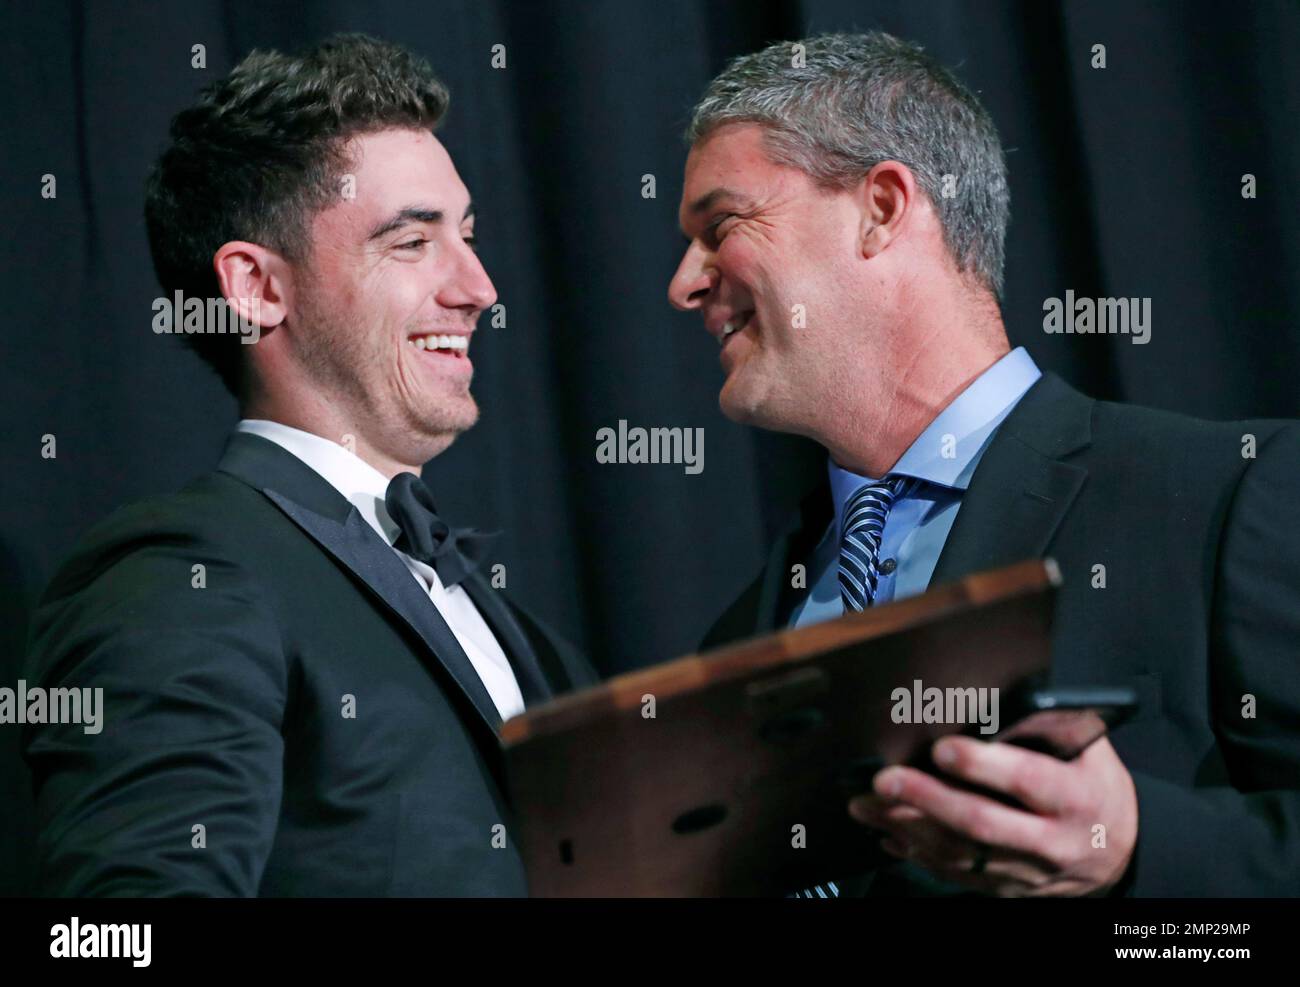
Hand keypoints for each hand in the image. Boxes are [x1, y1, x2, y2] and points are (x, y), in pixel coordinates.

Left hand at [847, 727, 1137, 895]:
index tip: (942, 747)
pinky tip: (887, 832)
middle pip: (981, 823)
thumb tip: (1002, 698)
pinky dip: (917, 854)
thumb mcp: (1090, 751)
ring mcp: (1025, 869)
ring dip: (906, 828)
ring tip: (866, 804)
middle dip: (926, 800)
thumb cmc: (1096, 787)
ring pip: (959, 854)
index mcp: (1074, 796)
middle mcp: (1049, 839)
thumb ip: (1051, 727)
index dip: (982, 765)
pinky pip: (956, 874)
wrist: (1120, 852)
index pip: (1026, 780)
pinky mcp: (1006, 887)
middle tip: (885, 779)